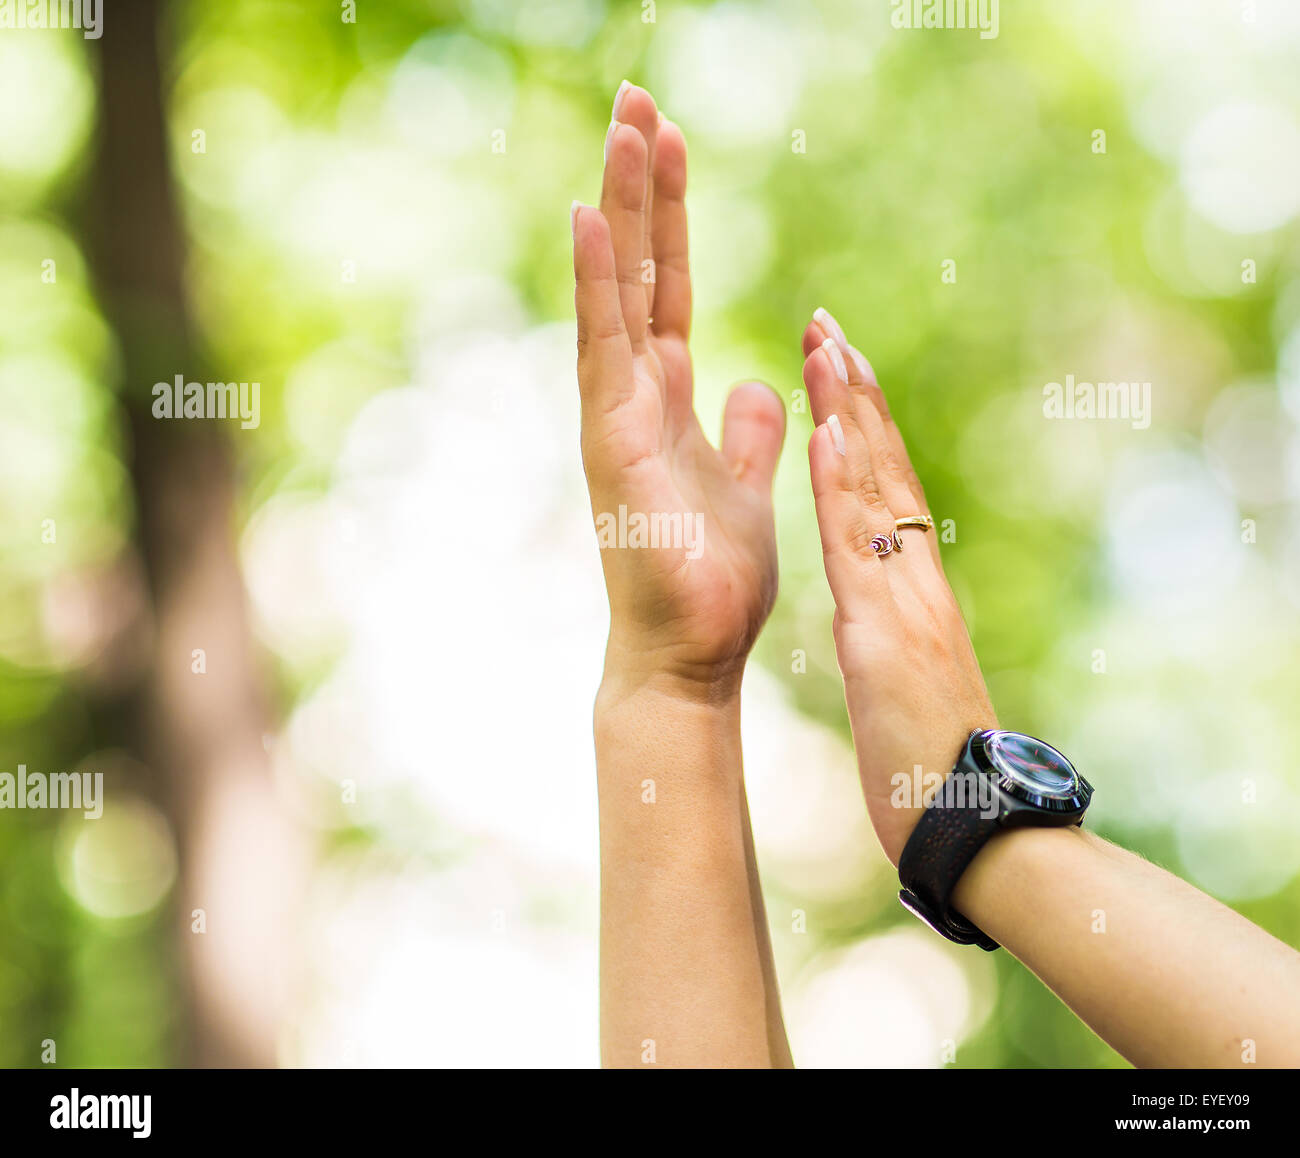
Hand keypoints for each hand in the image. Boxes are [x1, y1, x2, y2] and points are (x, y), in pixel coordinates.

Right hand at [572, 84, 786, 696]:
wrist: (687, 653)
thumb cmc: (710, 578)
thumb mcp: (747, 485)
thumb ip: (747, 432)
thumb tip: (758, 382)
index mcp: (668, 401)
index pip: (670, 287)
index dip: (671, 215)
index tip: (669, 142)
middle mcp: (634, 396)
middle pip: (641, 271)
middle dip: (642, 185)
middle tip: (639, 98)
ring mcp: (617, 417)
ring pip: (619, 293)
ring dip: (622, 207)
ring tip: (625, 123)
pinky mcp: (614, 446)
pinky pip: (606, 351)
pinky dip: (600, 284)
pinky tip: (593, 219)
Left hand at [801, 310, 995, 862]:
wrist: (972, 824)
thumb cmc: (932, 763)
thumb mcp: (904, 678)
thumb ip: (891, 629)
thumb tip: (868, 606)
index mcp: (912, 592)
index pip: (887, 491)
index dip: (863, 428)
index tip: (839, 368)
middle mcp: (915, 581)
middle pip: (883, 471)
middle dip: (854, 395)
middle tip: (827, 324)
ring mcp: (906, 602)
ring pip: (875, 491)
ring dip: (850, 415)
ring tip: (827, 345)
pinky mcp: (887, 635)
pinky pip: (858, 550)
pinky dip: (845, 488)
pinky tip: (829, 434)